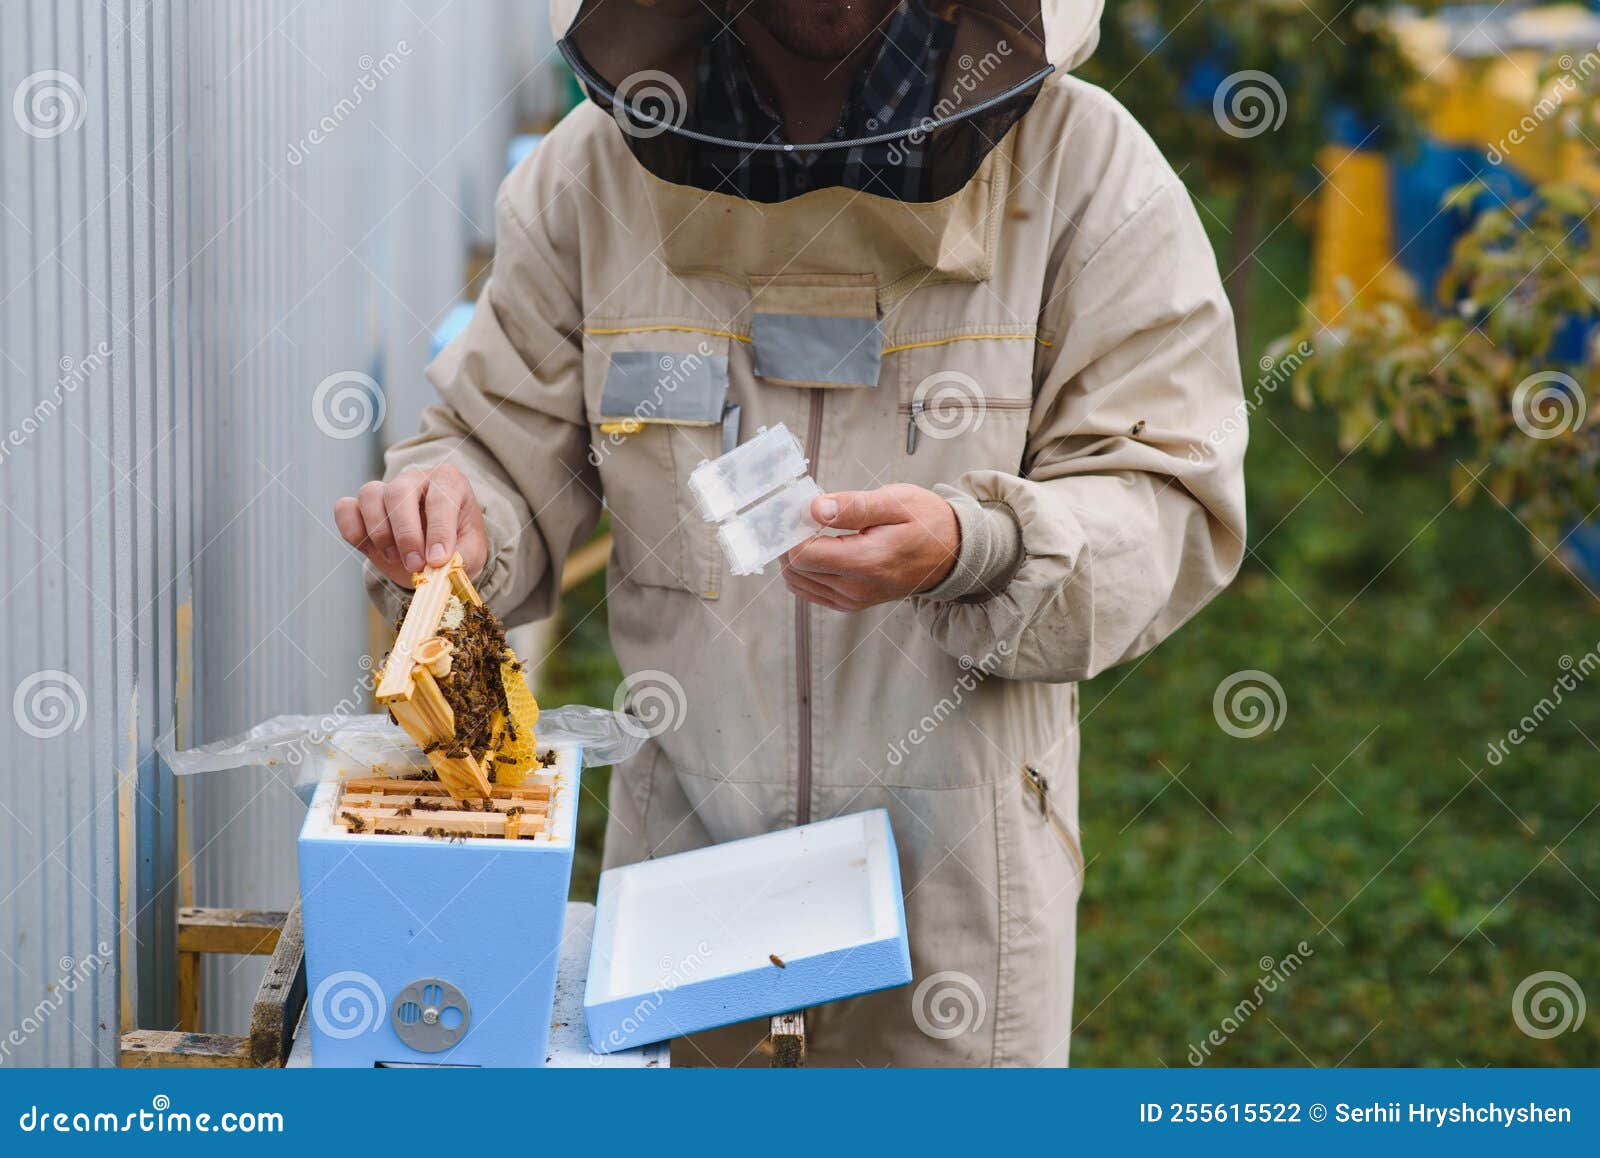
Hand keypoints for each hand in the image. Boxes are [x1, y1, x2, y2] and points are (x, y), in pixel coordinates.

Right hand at [333, 465, 488, 588]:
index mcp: (449, 482)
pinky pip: (346, 508)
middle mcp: (415, 479)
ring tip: (395, 558)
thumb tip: (440, 566)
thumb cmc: (458, 546)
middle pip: (399, 492)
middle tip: (415, 566)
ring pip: (370, 495)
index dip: (439, 530)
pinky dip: (352, 530)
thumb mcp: (472, 553)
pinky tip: (370, 550)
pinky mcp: (361, 506)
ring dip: (380, 532)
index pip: (441, 497)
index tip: (437, 560)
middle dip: (406, 533)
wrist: (436, 553)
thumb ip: (461, 558)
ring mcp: (386, 488)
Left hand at [781, 484, 959, 611]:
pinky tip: (818, 546)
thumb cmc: (927, 523)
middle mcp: (855, 587)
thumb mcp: (896, 501)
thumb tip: (815, 508)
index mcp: (866, 561)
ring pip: (798, 582)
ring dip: (795, 555)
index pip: (803, 555)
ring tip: (810, 529)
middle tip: (800, 514)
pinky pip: (811, 590)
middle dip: (789, 541)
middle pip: (795, 569)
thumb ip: (853, 506)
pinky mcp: (851, 602)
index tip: (797, 509)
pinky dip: (805, 569)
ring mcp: (852, 599)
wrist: (953, 554)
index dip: (791, 530)